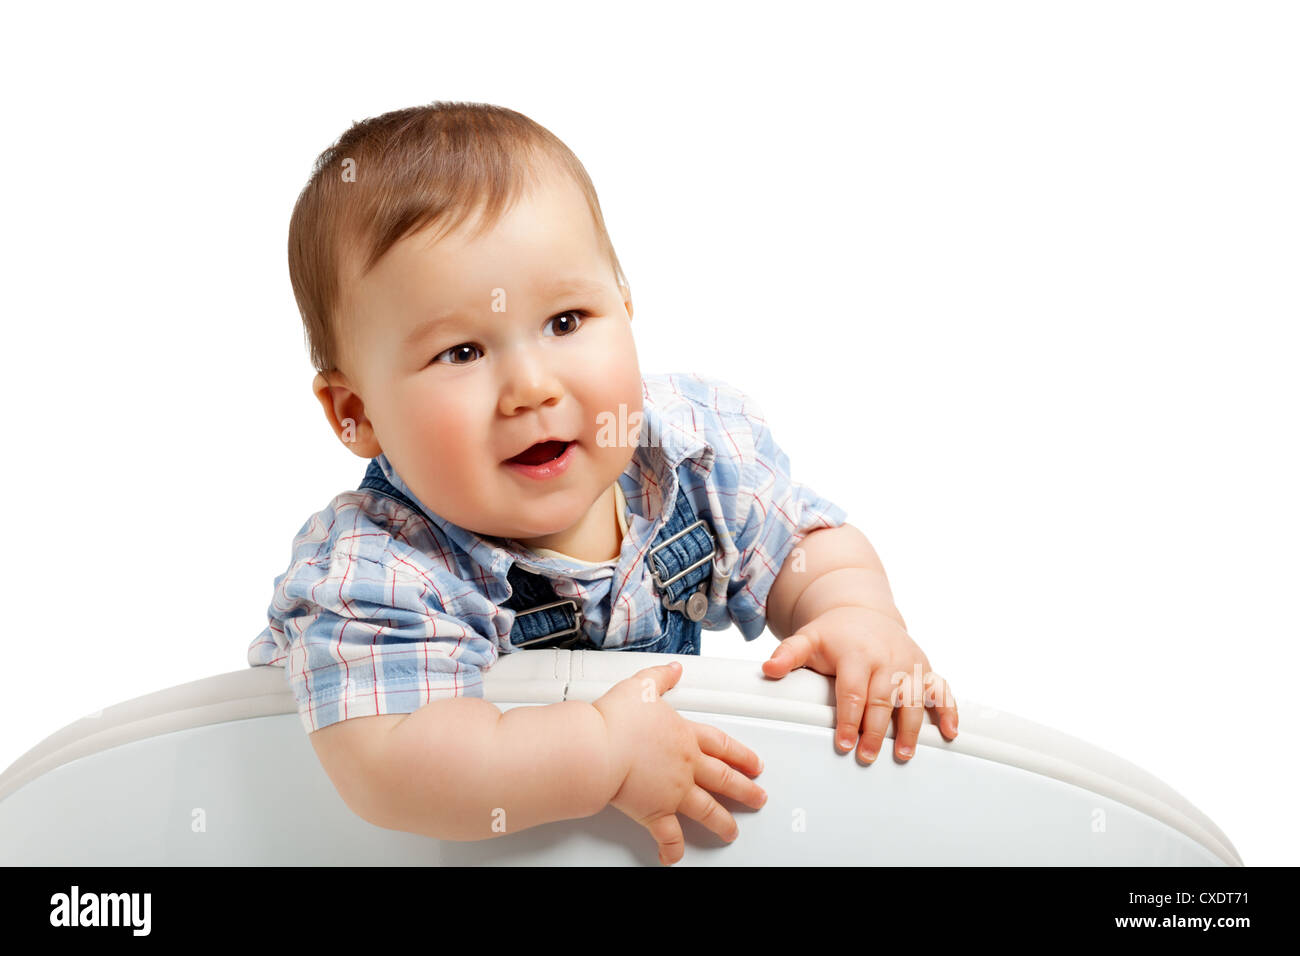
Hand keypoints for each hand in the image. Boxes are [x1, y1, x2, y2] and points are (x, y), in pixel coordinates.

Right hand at [592, 661, 766, 864]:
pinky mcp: (655, 812)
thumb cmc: (617, 719)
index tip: (754, 763)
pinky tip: (675, 856)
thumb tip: (675, 669)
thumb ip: (662, 677)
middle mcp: (685, 765)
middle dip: (745, 790)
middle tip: (759, 798)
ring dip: (722, 822)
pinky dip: (673, 849)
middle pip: (724, 779)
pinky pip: (669, 836)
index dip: (742, 754)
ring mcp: (673, 791)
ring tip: (732, 832)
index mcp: (685, 735)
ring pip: (707, 810)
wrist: (600, 749)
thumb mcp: (643, 686)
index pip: (722, 745)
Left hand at [761, 605, 958, 763]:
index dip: (850, 719)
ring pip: (915, 698)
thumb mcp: (807, 638)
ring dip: (911, 728)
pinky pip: (942, 689)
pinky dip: (949, 710)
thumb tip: (768, 668)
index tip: (844, 744)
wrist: (862, 610)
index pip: (853, 691)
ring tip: (902, 754)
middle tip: (867, 756)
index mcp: (856, 653)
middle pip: (884, 699)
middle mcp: (886, 658)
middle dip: (876, 730)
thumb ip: (788, 654)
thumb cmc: (833, 633)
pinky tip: (950, 733)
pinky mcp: (925, 667)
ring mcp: (909, 663)